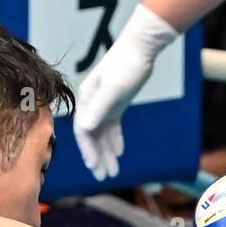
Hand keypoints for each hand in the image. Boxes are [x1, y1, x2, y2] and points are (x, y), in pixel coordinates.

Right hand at [73, 4, 177, 180]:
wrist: (142, 48)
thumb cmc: (127, 65)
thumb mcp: (114, 90)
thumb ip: (99, 109)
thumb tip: (85, 129)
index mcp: (87, 99)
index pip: (83, 130)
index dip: (87, 150)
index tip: (94, 166)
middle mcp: (92, 104)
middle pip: (92, 136)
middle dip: (97, 157)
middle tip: (103, 177)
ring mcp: (104, 104)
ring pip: (103, 135)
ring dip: (107, 153)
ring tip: (113, 172)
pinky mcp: (116, 104)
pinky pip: (113, 127)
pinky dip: (115, 140)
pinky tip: (119, 153)